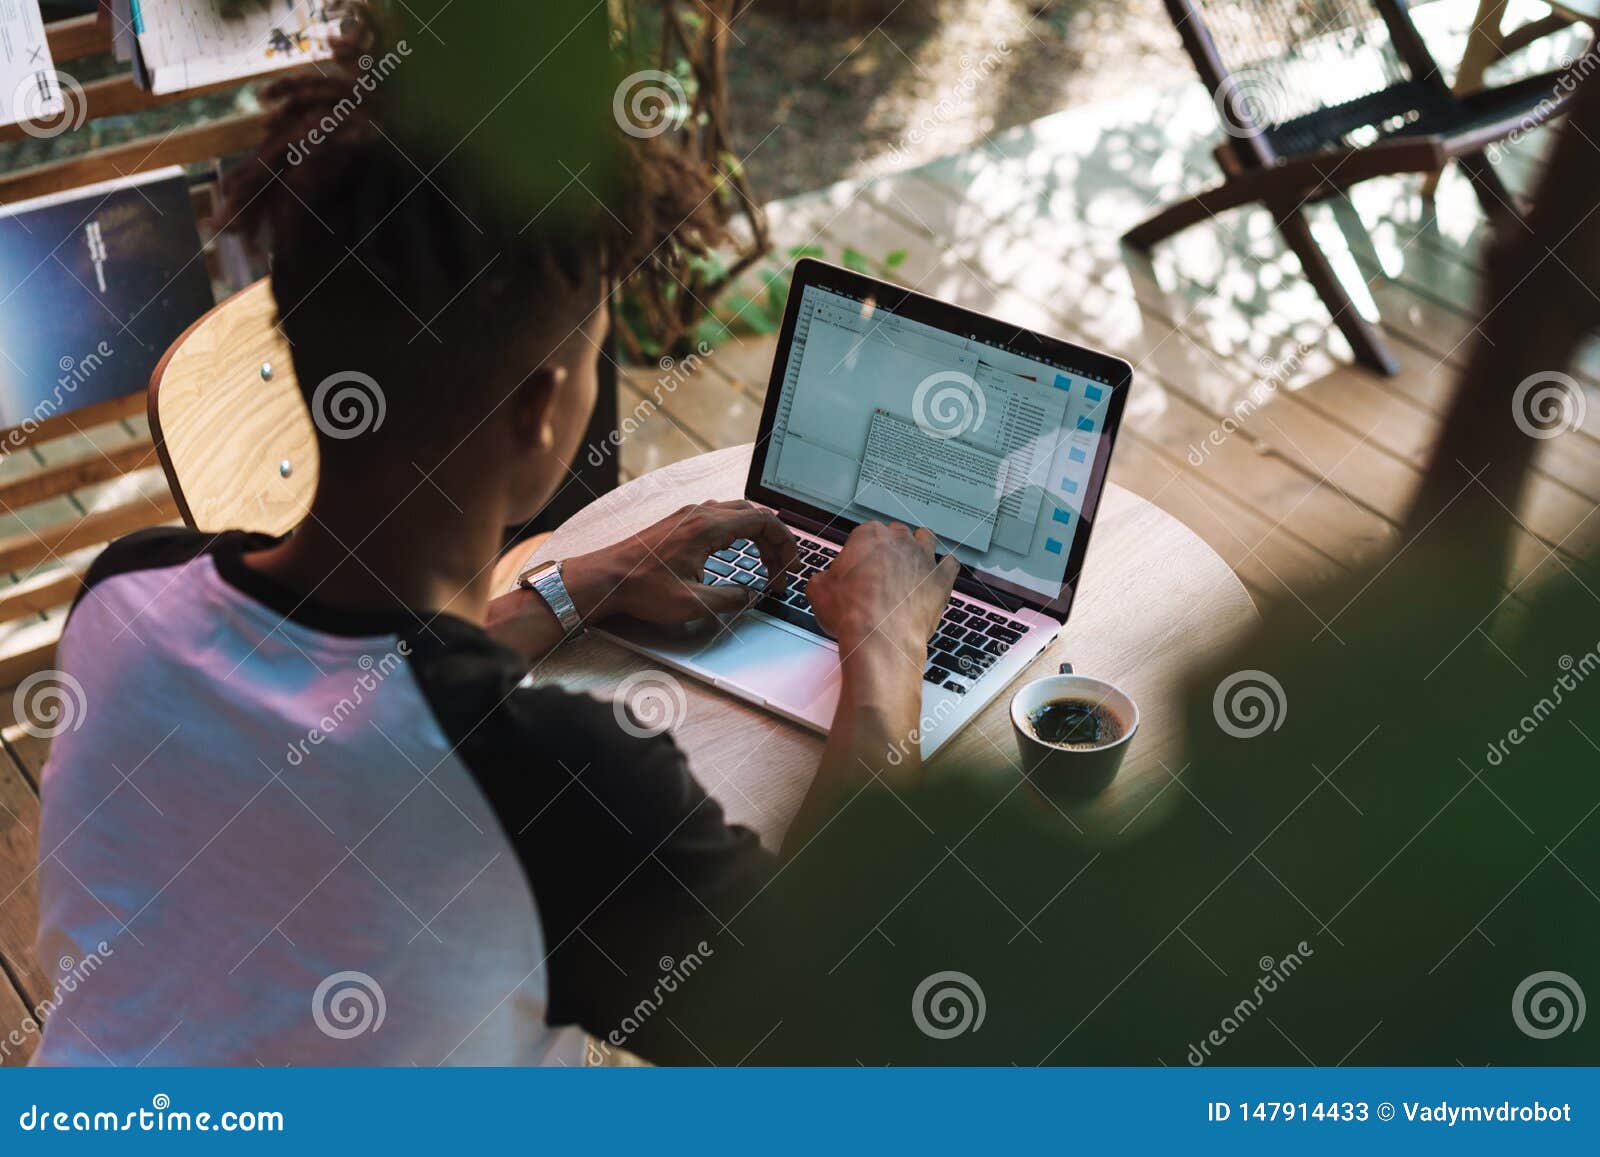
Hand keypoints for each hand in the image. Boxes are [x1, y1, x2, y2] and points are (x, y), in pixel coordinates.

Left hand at [563, 500, 798, 623]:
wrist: (604, 579)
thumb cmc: (642, 588)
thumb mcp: (694, 603)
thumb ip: (732, 599)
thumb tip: (751, 596)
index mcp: (708, 527)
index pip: (764, 522)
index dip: (785, 545)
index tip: (788, 568)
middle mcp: (700, 514)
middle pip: (754, 514)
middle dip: (774, 541)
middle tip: (779, 570)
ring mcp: (688, 515)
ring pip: (737, 514)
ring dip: (756, 536)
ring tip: (763, 564)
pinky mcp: (679, 523)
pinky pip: (720, 518)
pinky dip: (737, 534)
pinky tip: (734, 555)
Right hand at [808, 522, 957, 658]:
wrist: (881, 638)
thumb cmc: (852, 614)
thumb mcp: (818, 592)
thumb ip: (822, 578)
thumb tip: (822, 580)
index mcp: (868, 535)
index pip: (864, 533)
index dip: (860, 551)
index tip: (857, 566)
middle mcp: (899, 541)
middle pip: (896, 534)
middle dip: (889, 548)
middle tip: (880, 569)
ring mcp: (924, 558)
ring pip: (926, 539)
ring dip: (919, 547)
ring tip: (911, 562)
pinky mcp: (941, 579)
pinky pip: (950, 564)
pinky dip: (945, 567)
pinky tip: (939, 572)